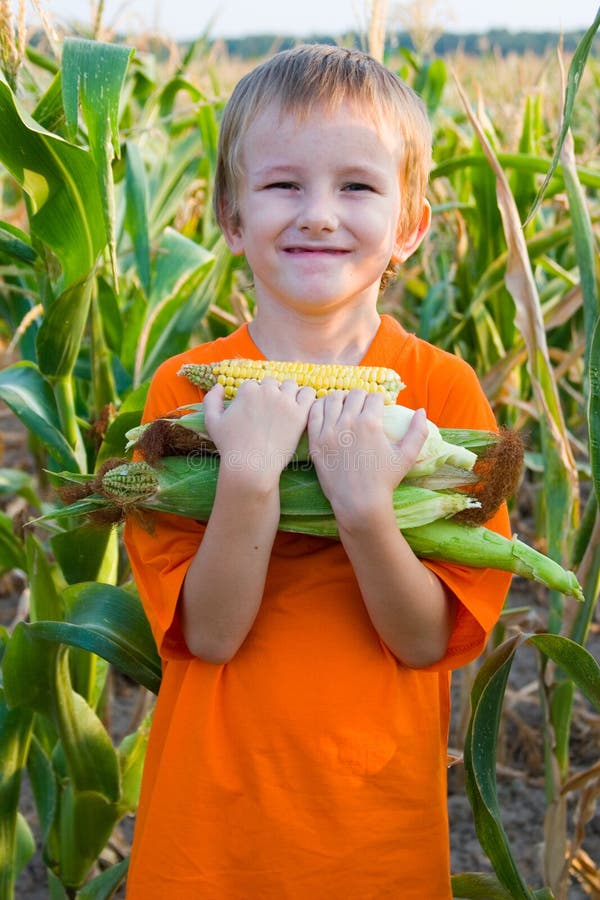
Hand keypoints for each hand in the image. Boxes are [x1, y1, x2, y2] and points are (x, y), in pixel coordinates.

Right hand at [203, 378, 315, 488]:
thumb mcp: (212, 422)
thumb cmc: (230, 446)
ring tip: (287, 410)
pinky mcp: (300, 413)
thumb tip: (218, 385)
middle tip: (272, 414)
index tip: (256, 412)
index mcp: (247, 390)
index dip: (255, 398)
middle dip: (272, 395)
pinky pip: (310, 394)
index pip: (254, 385)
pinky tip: (302, 410)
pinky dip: (307, 399)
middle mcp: (267, 390)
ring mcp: (285, 401)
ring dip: (290, 394)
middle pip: (273, 383)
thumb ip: (211, 400)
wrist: (251, 466)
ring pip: (292, 386)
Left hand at [307, 390, 427, 523]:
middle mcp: (348, 423)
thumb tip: (422, 410)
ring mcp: (329, 431)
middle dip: (361, 398)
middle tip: (362, 408)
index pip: (374, 397)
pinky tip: (328, 413)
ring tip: (345, 408)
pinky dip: (321, 407)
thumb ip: (418, 432)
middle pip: (354, 394)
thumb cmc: (384, 481)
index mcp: (370, 423)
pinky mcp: (315, 441)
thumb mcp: (407, 456)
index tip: (377, 408)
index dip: (378, 401)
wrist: (359, 502)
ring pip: (332, 398)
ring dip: (341, 399)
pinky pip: (314, 412)